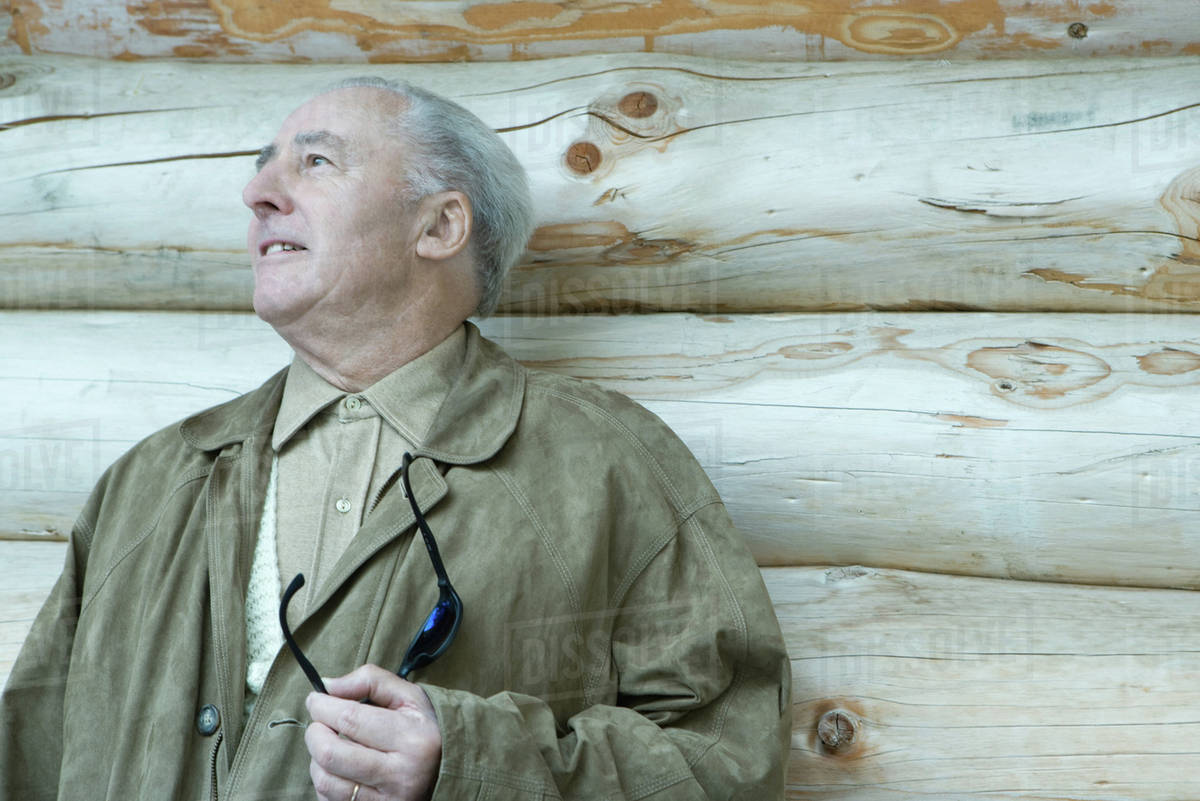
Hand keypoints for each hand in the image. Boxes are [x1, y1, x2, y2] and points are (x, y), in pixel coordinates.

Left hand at [305, 664, 441, 800]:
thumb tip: (328, 686)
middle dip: (314, 733)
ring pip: (326, 780)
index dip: (323, 706)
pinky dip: (326, 781)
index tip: (315, 699)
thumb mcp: (408, 696)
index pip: (350, 719)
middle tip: (319, 723)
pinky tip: (340, 768)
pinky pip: (330, 800)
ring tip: (330, 745)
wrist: (447, 769)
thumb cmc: (422, 728)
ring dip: (317, 759)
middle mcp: (400, 774)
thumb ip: (371, 681)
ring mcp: (386, 800)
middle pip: (331, 753)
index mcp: (411, 738)